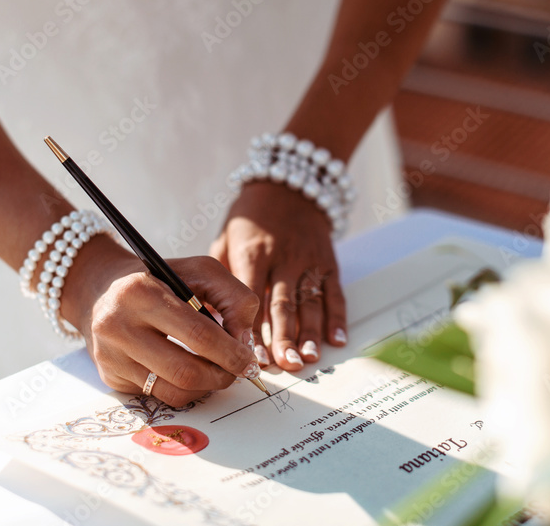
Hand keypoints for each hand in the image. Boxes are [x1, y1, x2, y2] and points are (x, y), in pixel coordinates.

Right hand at [60, 235, 260, 406]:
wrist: (100, 290)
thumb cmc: (159, 278)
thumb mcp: (199, 271)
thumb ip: (233, 297)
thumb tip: (244, 341)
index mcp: (142, 293)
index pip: (198, 334)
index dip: (231, 352)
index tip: (248, 359)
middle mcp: (118, 327)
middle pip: (185, 372)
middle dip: (221, 376)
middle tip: (237, 371)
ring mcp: (111, 356)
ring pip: (173, 392)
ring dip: (206, 387)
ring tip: (217, 371)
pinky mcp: (110, 377)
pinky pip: (157, 395)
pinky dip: (183, 389)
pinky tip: (190, 372)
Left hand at [211, 182, 347, 371]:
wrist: (287, 185)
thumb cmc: (250, 217)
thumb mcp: (226, 238)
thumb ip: (222, 276)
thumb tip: (212, 316)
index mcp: (253, 253)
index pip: (250, 297)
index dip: (250, 328)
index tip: (248, 354)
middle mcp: (283, 258)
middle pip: (282, 304)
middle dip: (283, 337)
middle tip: (284, 365)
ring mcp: (308, 261)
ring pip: (309, 302)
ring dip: (310, 333)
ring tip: (308, 358)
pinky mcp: (327, 262)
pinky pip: (333, 292)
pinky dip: (337, 317)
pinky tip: (336, 339)